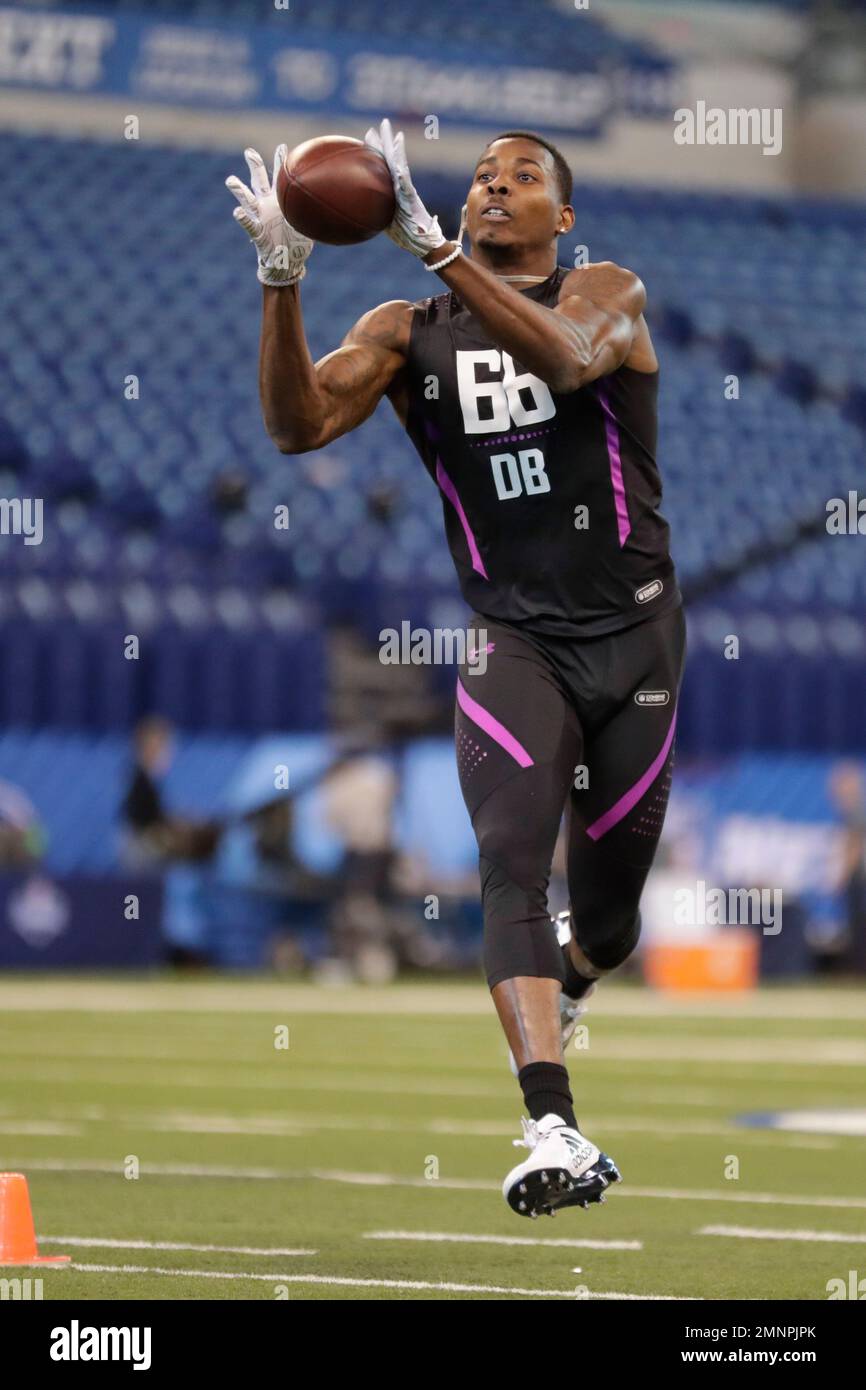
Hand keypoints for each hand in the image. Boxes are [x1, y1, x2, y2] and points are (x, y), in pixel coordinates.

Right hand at [225, 146, 313, 286]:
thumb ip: (315, 212)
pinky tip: (237, 211)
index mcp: (279, 200)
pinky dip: (243, 218)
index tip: (283, 147)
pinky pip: (249, 225)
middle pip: (258, 181)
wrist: (286, 264)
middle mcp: (266, 205)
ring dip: (239, 191)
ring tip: (231, 180)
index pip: (279, 177)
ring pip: (248, 201)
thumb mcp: (308, 224)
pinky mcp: (257, 234)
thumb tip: (335, 201)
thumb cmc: (296, 243)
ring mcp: (260, 218)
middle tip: (249, 152)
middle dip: (254, 166)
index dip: (280, 162)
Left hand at [364, 118, 447, 258]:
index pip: (382, 165)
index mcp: (393, 189)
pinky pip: (406, 186)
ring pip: (400, 167)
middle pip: (392, 159)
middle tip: (382, 123)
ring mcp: (407, 192)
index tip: (368, 135)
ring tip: (394, 135)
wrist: (424, 244)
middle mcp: (401, 187)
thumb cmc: (406, 235)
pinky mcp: (413, 201)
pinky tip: (400, 165)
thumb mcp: (383, 221)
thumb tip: (355, 210)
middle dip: (387, 140)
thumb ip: (373, 211)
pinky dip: (403, 175)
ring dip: (397, 151)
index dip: (376, 149)